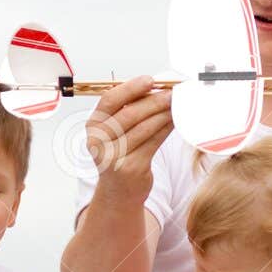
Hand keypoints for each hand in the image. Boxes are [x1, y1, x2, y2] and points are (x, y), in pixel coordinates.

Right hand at [86, 75, 173, 198]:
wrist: (119, 191)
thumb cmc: (121, 154)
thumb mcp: (116, 132)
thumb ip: (130, 110)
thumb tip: (158, 87)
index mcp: (94, 126)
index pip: (109, 100)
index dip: (130, 88)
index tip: (150, 80)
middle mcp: (99, 141)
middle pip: (129, 114)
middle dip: (154, 100)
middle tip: (172, 92)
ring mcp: (113, 156)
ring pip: (143, 128)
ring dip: (163, 113)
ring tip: (177, 104)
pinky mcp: (131, 168)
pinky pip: (153, 142)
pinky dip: (166, 129)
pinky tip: (175, 121)